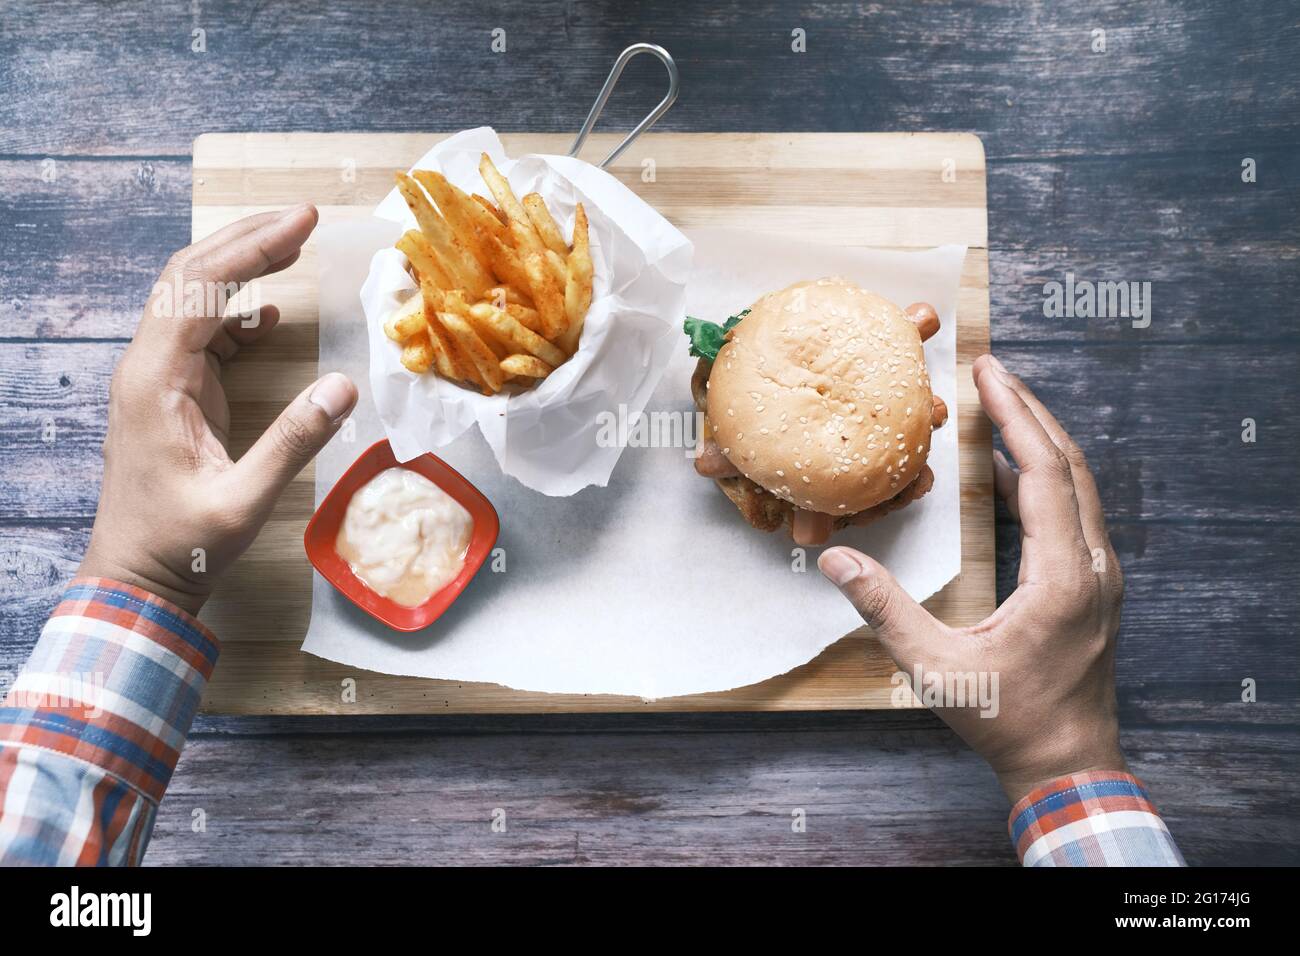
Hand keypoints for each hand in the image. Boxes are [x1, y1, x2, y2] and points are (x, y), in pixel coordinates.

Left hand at [78, 205, 357, 615]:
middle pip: (191, 277)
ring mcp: (156, 377)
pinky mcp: (171, 393)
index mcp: (155, 380)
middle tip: (306, 218)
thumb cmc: (183, 543)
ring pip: (195, 298)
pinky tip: (270, 313)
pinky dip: (237, 312)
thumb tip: (344, 385)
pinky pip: (202, 333)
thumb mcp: (244, 500)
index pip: (201, 288)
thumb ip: (294, 442)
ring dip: (242, 268)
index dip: (253, 248)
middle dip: (248, 240)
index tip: (303, 223)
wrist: (136, 578)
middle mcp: (148, 365)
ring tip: (294, 246)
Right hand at [818, 354, 1125, 803]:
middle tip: (992, 372)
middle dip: (1030, 412)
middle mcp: (1093, 567)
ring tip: (1004, 405)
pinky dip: (1051, 473)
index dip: (1015, 417)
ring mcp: (1101, 577)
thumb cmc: (1006, 721)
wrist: (1066, 765)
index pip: (1045, 473)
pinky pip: (1079, 510)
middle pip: (1071, 465)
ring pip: (1082, 485)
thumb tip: (834, 561)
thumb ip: (884, 612)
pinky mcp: (1096, 587)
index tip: (989, 374)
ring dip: (1043, 439)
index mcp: (1062, 577)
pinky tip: (1022, 468)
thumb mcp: (936, 669)